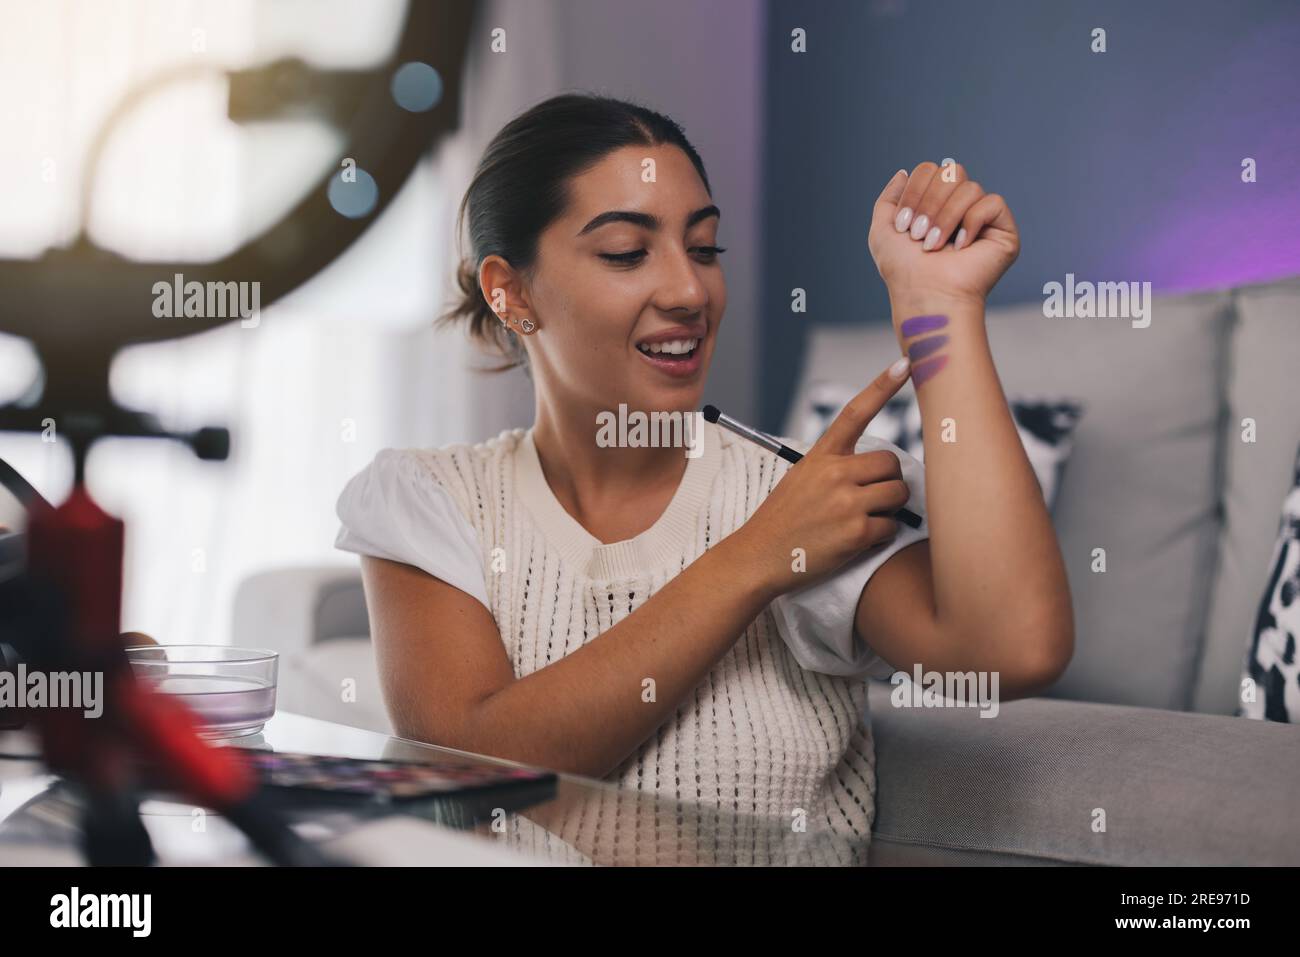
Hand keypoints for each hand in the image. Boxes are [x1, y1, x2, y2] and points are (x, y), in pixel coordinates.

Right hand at [729, 359, 913, 597]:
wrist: (758, 557)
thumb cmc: (783, 520)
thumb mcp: (802, 479)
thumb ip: (836, 467)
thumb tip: (882, 468)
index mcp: (821, 456)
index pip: (855, 412)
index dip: (883, 386)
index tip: (906, 364)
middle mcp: (835, 474)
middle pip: (891, 463)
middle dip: (890, 481)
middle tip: (872, 498)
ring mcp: (846, 503)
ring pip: (898, 494)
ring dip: (890, 508)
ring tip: (864, 519)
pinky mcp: (856, 533)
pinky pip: (891, 526)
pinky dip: (881, 535)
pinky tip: (858, 540)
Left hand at [867, 162, 1019, 307]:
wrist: (924, 294)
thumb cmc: (903, 270)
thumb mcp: (882, 230)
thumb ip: (888, 199)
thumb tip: (904, 171)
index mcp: (935, 204)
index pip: (930, 170)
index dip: (914, 191)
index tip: (903, 226)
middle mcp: (960, 208)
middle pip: (950, 171)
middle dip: (929, 203)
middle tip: (919, 236)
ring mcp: (982, 219)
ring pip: (969, 187)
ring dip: (945, 218)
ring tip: (934, 245)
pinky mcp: (1003, 231)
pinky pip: (992, 202)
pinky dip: (972, 222)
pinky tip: (962, 247)